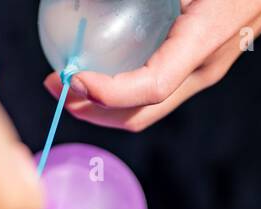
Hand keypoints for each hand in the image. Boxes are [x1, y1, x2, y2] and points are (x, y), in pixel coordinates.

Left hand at [43, 0, 260, 131]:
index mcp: (203, 43)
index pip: (151, 87)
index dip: (110, 93)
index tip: (74, 78)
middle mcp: (205, 67)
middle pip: (142, 112)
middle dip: (94, 110)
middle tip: (55, 86)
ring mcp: (206, 69)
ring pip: (148, 105)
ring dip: (105, 103)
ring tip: (70, 80)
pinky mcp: (203, 61)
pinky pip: (158, 85)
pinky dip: (124, 86)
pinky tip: (103, 63)